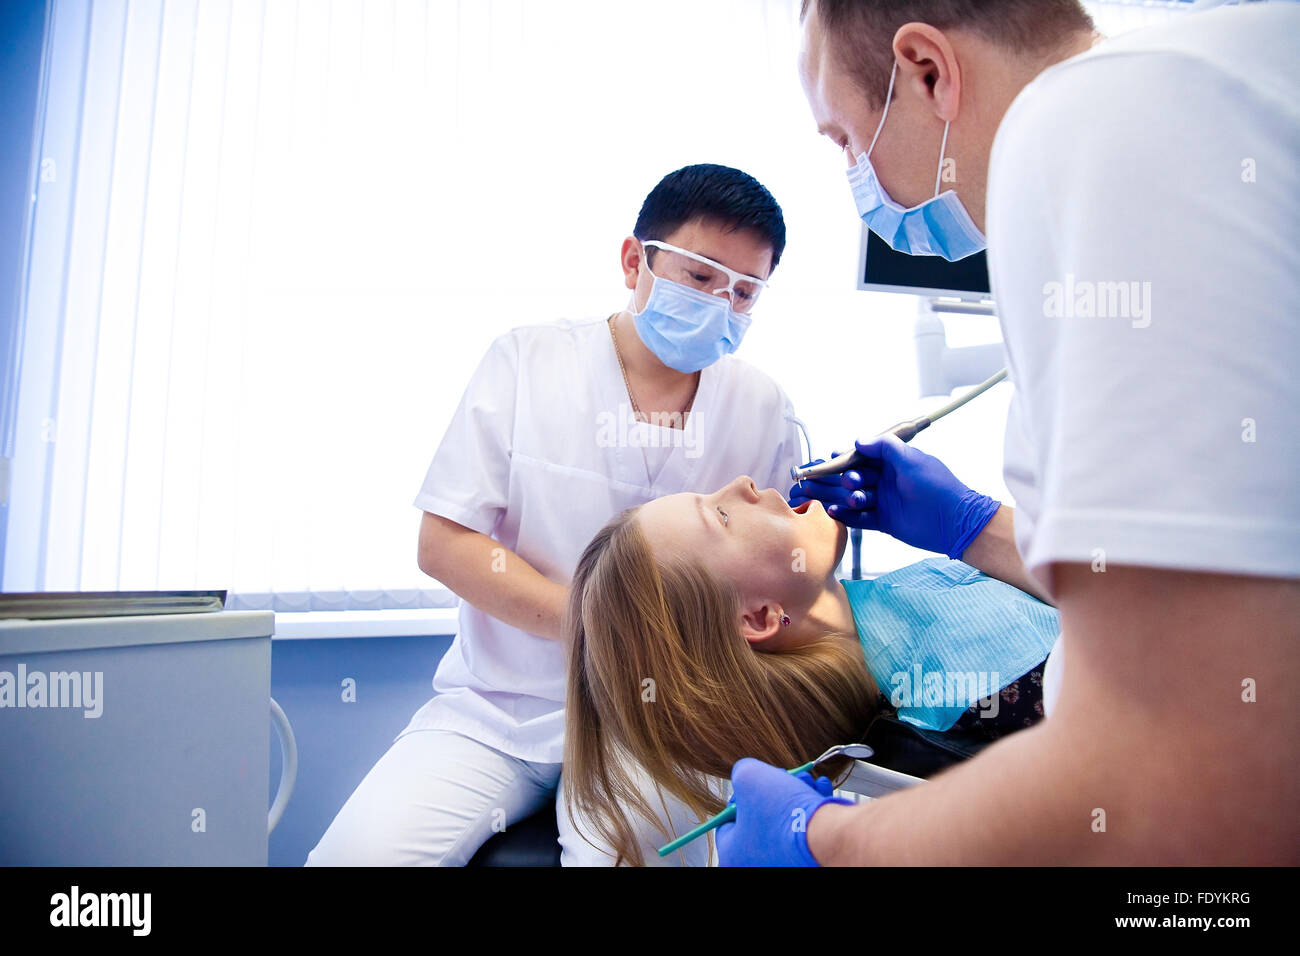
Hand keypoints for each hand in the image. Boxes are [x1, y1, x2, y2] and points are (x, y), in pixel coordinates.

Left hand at [716, 759, 847, 866]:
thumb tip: (747, 773)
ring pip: (787, 821)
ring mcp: (786, 863)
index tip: (753, 785)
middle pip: (761, 819)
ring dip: (797, 795)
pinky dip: (814, 808)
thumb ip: (742, 772)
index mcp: (733, 855)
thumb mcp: (749, 776)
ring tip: (806, 781)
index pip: (727, 821)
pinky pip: (807, 830)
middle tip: (783, 778)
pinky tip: (819, 790)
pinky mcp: (810, 859)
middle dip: (775, 792)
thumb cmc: (786, 814)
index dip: (740, 796)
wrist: (831, 835)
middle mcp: (759, 864)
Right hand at [789, 434, 999, 559]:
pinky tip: (833, 511)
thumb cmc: (937, 486)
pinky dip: (846, 515)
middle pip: (852, 478)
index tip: (826, 458)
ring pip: (853, 497)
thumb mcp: (912, 459)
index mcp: (892, 462)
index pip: (861, 458)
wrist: (956, 521)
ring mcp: (884, 501)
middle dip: (835, 479)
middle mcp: (886, 480)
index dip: (842, 458)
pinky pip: (860, 518)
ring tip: (828, 497)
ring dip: (839, 496)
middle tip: (820, 481)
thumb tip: (858, 440)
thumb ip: (885, 447)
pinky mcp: (884, 522)